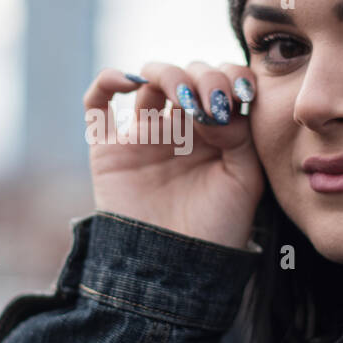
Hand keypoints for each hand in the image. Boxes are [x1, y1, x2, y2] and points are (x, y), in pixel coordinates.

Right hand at [84, 61, 262, 249]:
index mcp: (216, 131)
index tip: (241, 94)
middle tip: (213, 103)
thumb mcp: (245, 179)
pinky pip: (96, 104)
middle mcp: (180, 128)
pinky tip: (127, 80)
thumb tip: (217, 106)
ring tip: (183, 96)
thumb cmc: (216, 228)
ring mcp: (143, 135)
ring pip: (149, 79)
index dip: (231, 76)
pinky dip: (107, 81)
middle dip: (204, 77)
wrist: (176, 268)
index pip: (222, 82)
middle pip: (188, 74)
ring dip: (168, 74)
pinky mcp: (110, 149)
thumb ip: (240, 134)